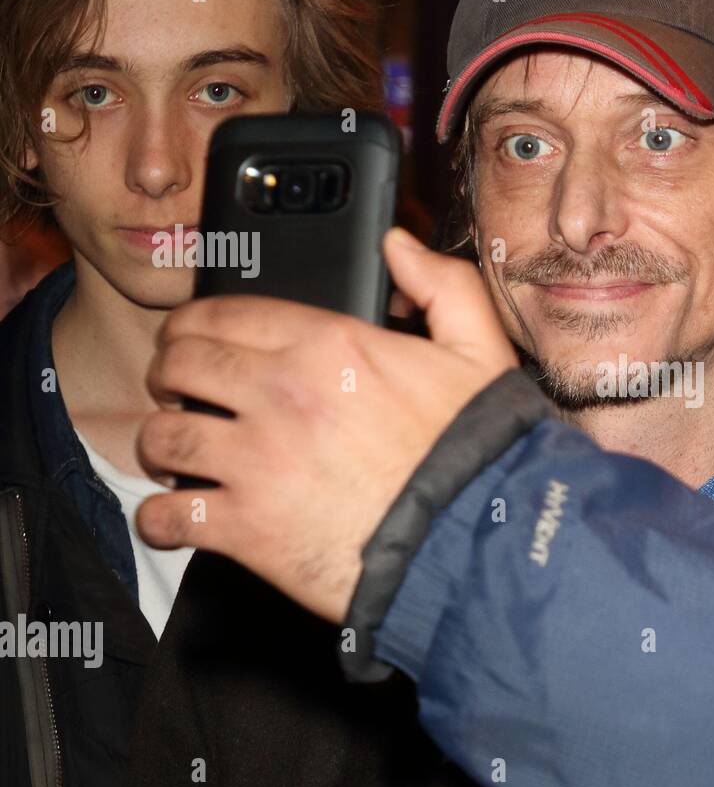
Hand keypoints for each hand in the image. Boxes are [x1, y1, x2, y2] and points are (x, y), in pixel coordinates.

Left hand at [135, 229, 517, 621]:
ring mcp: (257, 462)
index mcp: (327, 345)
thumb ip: (442, 285)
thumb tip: (397, 244)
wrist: (476, 542)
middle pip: (177, 364)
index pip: (220, 313)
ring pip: (161, 437)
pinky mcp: (247, 528)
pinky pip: (167, 516)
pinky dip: (162, 519)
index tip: (196, 343)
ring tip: (181, 458)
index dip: (195, 325)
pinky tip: (178, 519)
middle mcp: (280, 394)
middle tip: (184, 395)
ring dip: (163, 446)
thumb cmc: (478, 454)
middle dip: (170, 376)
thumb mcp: (479, 352)